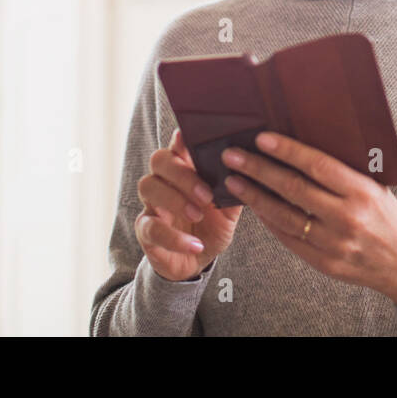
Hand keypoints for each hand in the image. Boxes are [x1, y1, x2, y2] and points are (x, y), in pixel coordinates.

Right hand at [136, 128, 242, 281]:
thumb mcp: (229, 208)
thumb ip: (236, 188)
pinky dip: (175, 237)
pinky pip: (151, 227)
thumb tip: (250, 168)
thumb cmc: (213, 226)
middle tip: (206, 195)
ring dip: (175, 199)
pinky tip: (195, 245)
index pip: (179, 146)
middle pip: (159, 160)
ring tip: (198, 215)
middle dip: (183, 174)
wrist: (197, 260)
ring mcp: (152, 204)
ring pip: (149, 186)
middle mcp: (165, 181)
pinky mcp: (146, 230)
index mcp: (186, 169)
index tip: (189, 137)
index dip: (181, 139)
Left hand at [220, 132, 396, 308]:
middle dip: (258, 170)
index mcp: (362, 192)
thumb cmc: (388, 215)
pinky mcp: (324, 263)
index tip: (262, 138)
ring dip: (254, 197)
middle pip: (293, 189)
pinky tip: (254, 206)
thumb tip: (303, 146)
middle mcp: (347, 217)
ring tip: (234, 180)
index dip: (287, 151)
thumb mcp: (375, 185)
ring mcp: (334, 243)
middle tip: (233, 155)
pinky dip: (268, 221)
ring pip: (284, 216)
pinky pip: (288, 238)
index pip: (317, 165)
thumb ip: (344, 169)